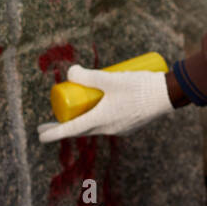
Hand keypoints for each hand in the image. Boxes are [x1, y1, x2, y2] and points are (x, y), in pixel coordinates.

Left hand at [36, 65, 172, 142]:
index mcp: (101, 121)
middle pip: (81, 129)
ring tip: (76, 110)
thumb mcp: (110, 78)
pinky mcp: (128, 125)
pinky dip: (98, 117)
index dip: (53, 132)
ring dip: (83, 120)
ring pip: (95, 125)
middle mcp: (108, 129)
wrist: (167, 94)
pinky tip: (101, 107)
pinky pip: (108, 123)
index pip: (71, 130)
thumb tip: (70, 72)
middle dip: (64, 127)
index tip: (40, 134)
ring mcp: (119, 129)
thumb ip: (88, 75)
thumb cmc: (138, 86)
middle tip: (50, 123)